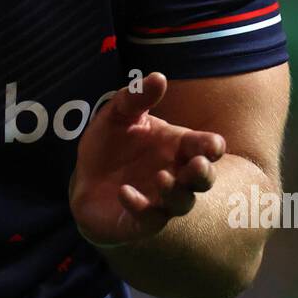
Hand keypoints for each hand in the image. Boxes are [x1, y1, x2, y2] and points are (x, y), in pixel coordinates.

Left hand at [69, 71, 225, 246]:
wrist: (85, 179)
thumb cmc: (111, 144)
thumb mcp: (119, 114)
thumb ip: (137, 97)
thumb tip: (159, 77)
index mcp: (178, 146)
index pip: (205, 147)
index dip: (212, 146)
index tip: (212, 145)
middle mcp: (177, 175)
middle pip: (203, 179)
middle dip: (204, 173)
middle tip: (198, 165)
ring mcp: (161, 200)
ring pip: (181, 202)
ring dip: (175, 192)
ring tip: (161, 178)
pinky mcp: (140, 220)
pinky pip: (148, 218)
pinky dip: (139, 206)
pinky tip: (124, 193)